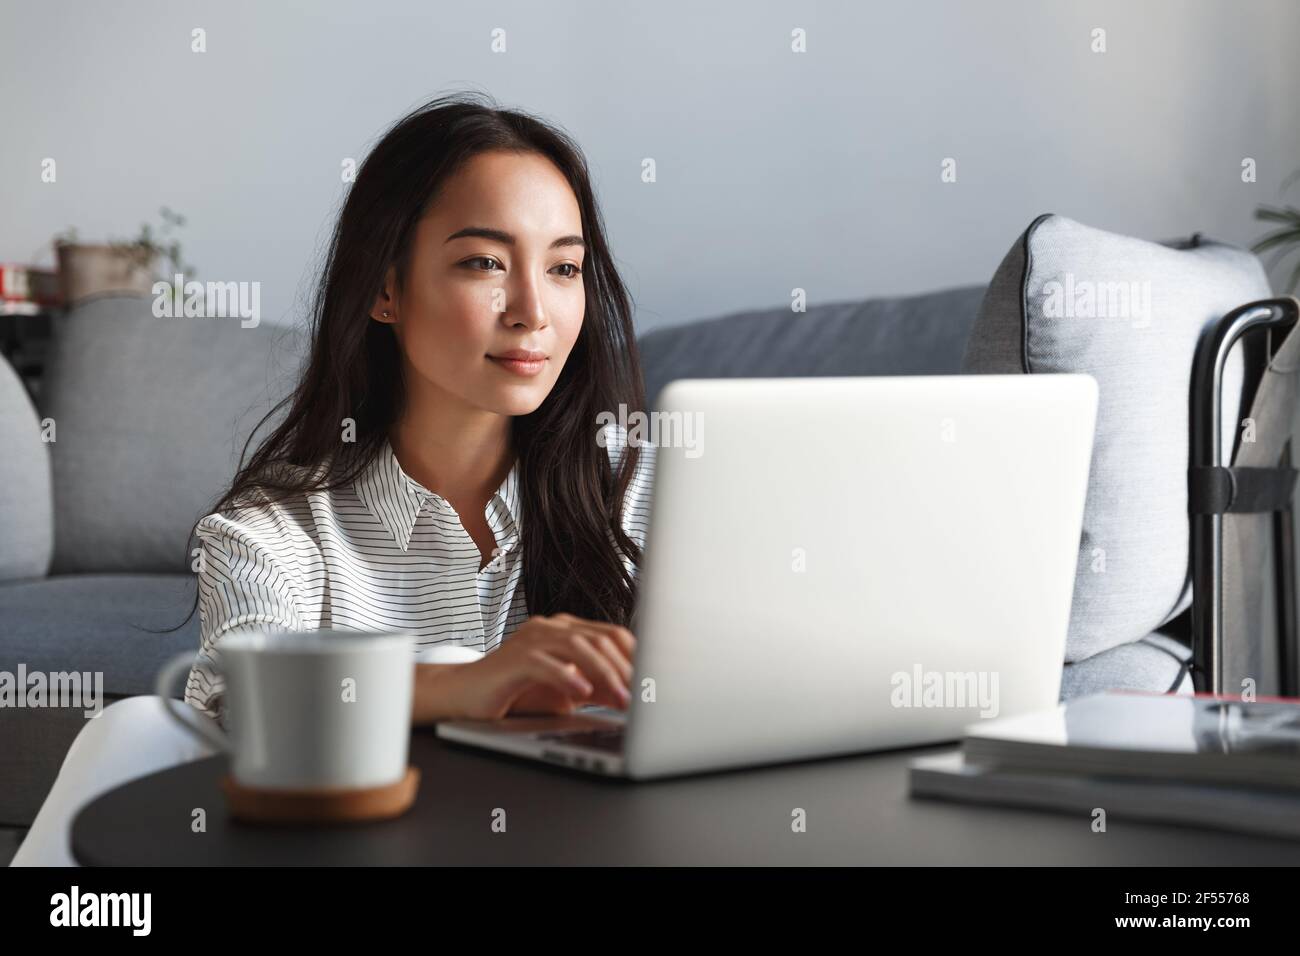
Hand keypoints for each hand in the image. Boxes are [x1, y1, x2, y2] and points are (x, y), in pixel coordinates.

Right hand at [443, 613, 635, 719]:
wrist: (466, 695)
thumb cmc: (516, 692)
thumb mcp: (566, 690)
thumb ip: (596, 687)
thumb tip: (631, 694)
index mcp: (567, 630)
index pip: (612, 635)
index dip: (636, 658)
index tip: (652, 684)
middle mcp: (551, 627)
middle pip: (600, 639)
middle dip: (625, 669)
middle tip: (641, 696)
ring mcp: (532, 638)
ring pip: (578, 647)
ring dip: (605, 675)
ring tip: (621, 700)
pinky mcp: (514, 658)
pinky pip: (546, 663)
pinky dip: (567, 677)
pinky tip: (582, 694)